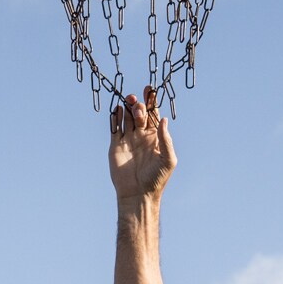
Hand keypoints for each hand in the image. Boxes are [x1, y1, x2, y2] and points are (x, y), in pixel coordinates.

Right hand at [108, 87, 174, 203]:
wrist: (138, 194)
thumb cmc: (156, 178)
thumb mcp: (168, 159)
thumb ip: (165, 139)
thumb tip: (164, 120)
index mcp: (155, 137)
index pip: (153, 114)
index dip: (152, 101)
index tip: (150, 89)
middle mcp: (141, 136)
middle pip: (138, 113)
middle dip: (138, 105)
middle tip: (137, 104)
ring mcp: (128, 140)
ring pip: (125, 118)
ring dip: (126, 108)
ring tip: (126, 100)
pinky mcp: (115, 145)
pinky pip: (114, 128)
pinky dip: (114, 118)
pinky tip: (116, 110)